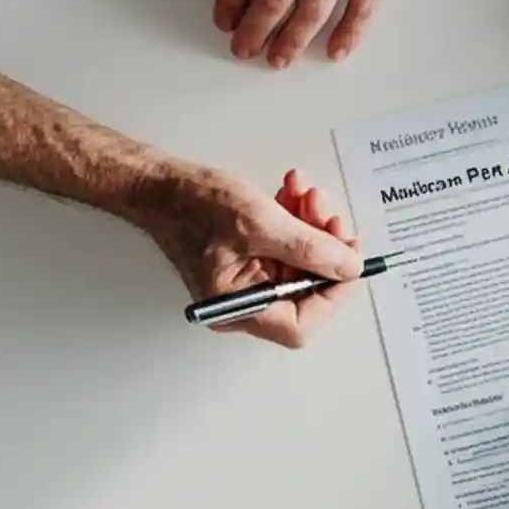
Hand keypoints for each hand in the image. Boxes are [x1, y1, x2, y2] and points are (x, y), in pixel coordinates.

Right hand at [144, 167, 361, 348]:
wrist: (159, 184)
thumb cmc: (191, 207)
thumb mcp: (261, 224)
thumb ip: (311, 249)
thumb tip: (349, 267)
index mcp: (240, 308)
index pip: (301, 323)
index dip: (333, 292)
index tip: (349, 259)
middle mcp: (245, 301)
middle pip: (306, 288)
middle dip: (323, 246)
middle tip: (328, 215)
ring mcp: (249, 280)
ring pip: (300, 261)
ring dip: (310, 225)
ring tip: (305, 195)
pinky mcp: (251, 258)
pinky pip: (286, 245)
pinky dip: (295, 220)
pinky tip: (291, 194)